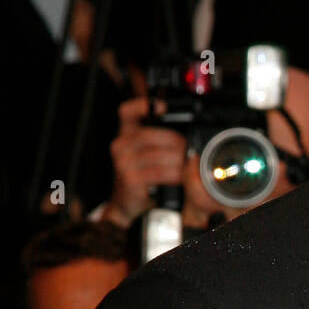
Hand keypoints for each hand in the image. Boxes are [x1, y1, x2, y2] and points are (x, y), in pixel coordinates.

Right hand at [103, 98, 187, 227]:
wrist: (128, 203)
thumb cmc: (142, 175)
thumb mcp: (148, 153)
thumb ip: (161, 139)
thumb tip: (187, 132)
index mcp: (126, 134)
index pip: (127, 112)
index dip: (142, 105)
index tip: (162, 107)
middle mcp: (120, 145)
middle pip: (151, 134)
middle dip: (175, 141)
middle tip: (187, 149)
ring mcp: (123, 162)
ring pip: (158, 154)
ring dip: (178, 160)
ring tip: (186, 164)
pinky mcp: (129, 178)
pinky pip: (158, 172)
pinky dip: (173, 174)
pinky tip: (179, 176)